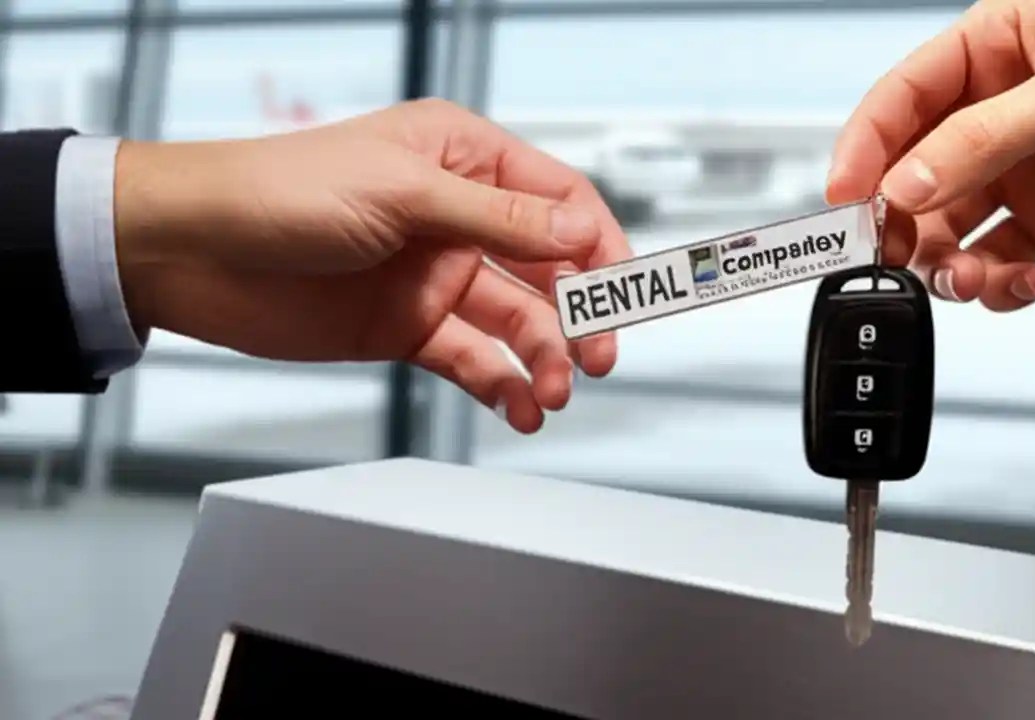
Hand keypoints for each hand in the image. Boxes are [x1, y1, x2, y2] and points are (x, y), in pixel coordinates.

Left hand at [114, 98, 630, 433]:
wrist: (193, 252)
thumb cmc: (281, 191)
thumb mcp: (403, 192)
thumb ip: (496, 218)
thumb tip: (578, 229)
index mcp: (463, 158)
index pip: (560, 201)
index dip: (598, 246)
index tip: (621, 291)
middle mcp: (459, 216)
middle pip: (549, 268)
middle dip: (580, 315)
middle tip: (596, 357)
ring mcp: (436, 275)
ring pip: (516, 321)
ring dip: (542, 358)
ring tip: (551, 393)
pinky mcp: (409, 327)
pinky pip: (473, 359)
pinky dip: (499, 385)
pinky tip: (518, 407)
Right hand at [826, 0, 1034, 309]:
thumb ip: (983, 142)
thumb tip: (903, 186)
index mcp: (992, 50)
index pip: (902, 99)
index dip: (865, 147)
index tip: (843, 198)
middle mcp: (993, 113)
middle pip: (911, 173)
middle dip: (898, 220)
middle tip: (891, 256)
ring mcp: (1019, 171)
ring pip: (946, 228)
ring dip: (946, 263)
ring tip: (970, 280)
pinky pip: (994, 262)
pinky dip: (995, 284)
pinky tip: (1022, 282)